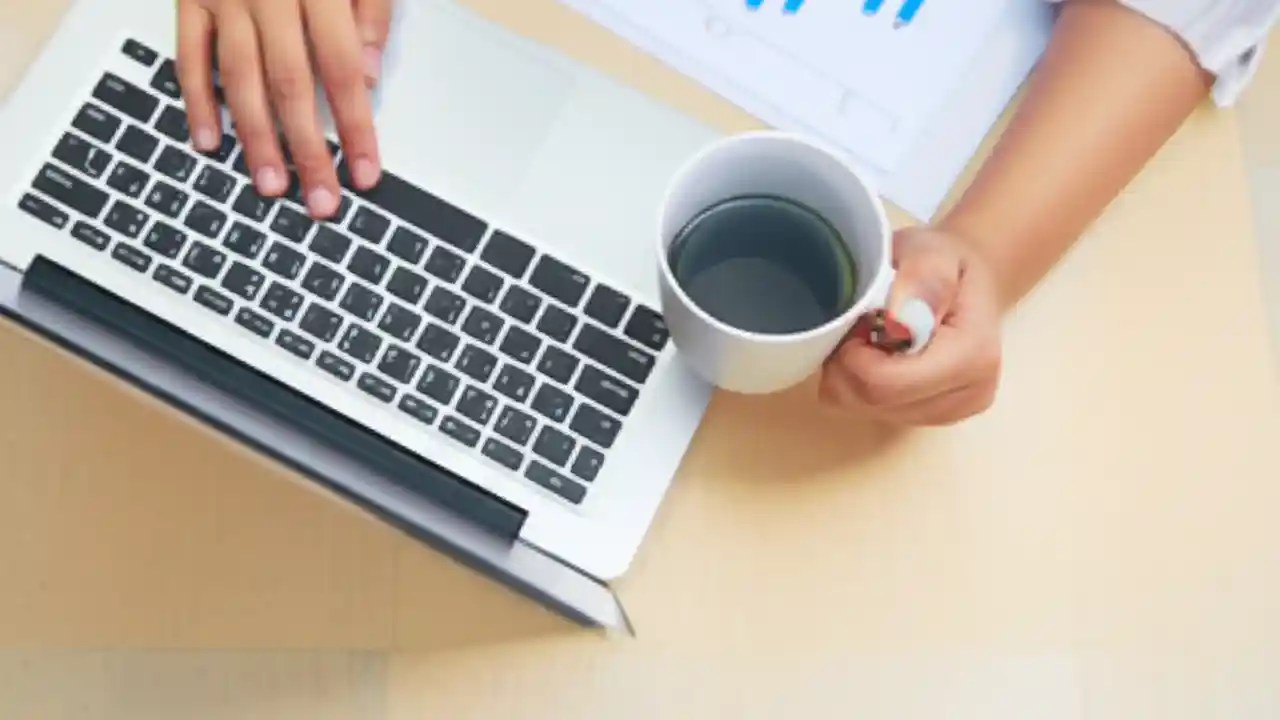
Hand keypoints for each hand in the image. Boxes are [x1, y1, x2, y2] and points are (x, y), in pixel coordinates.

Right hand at [176, 0, 391, 216]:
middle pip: (290, 85)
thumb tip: (370, 75)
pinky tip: (210, 142)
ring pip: (239, 79)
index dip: (355, 126)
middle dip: (307, 150)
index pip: (342, 69)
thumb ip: (371, 10)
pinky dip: (198, 101)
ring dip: (255, 138)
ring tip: (270, 184)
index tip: (363, 173)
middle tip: (319, 200)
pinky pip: (189, 56)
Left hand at [820, 227, 1002, 425]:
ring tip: (871, 336)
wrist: (968, 283)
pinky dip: (860, 386)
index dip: (853, 355)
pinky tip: (877, 355)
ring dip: (851, 375)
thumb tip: (898, 319)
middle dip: (847, 365)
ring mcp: (950, 414)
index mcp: (971, 358)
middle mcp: (966, 396)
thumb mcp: (932, 250)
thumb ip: (921, 278)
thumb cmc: (947, 263)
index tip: (858, 320)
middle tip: (858, 325)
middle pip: (871, 402)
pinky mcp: (932, 418)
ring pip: (865, 410)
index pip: (884, 384)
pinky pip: (871, 412)